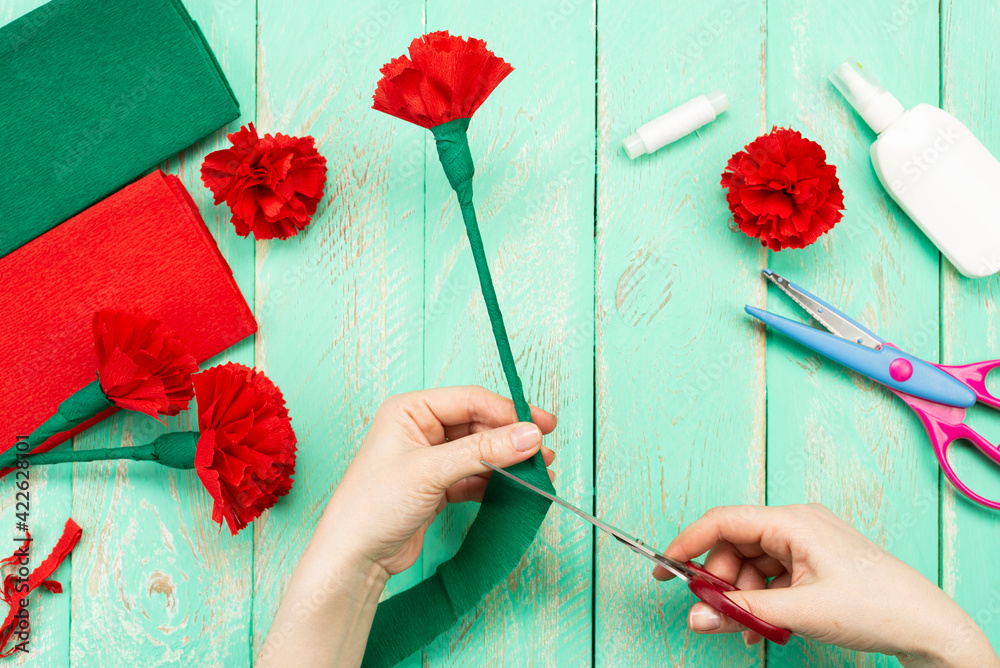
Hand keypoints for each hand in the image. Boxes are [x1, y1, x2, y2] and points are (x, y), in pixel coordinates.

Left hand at [322, 385, 555, 575]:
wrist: (353, 558)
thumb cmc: (374, 505)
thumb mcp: (432, 472)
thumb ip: (483, 452)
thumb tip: (529, 437)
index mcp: (410, 410)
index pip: (470, 400)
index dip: (509, 411)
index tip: (543, 426)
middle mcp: (420, 428)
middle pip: (479, 424)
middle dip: (512, 438)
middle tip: (545, 452)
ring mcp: (429, 458)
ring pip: (480, 451)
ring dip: (508, 462)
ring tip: (540, 472)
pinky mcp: (437, 486)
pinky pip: (475, 475)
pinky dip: (496, 482)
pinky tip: (517, 489)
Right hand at [655, 504, 997, 667]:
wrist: (926, 624)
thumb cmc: (873, 605)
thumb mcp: (800, 612)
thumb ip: (742, 612)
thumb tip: (695, 616)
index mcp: (792, 522)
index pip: (724, 521)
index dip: (687, 543)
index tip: (663, 568)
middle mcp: (796, 526)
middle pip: (735, 547)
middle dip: (720, 582)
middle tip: (710, 614)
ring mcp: (805, 545)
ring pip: (751, 566)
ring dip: (742, 598)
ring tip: (748, 630)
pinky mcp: (813, 563)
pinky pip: (771, 577)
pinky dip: (761, 600)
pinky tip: (763, 627)